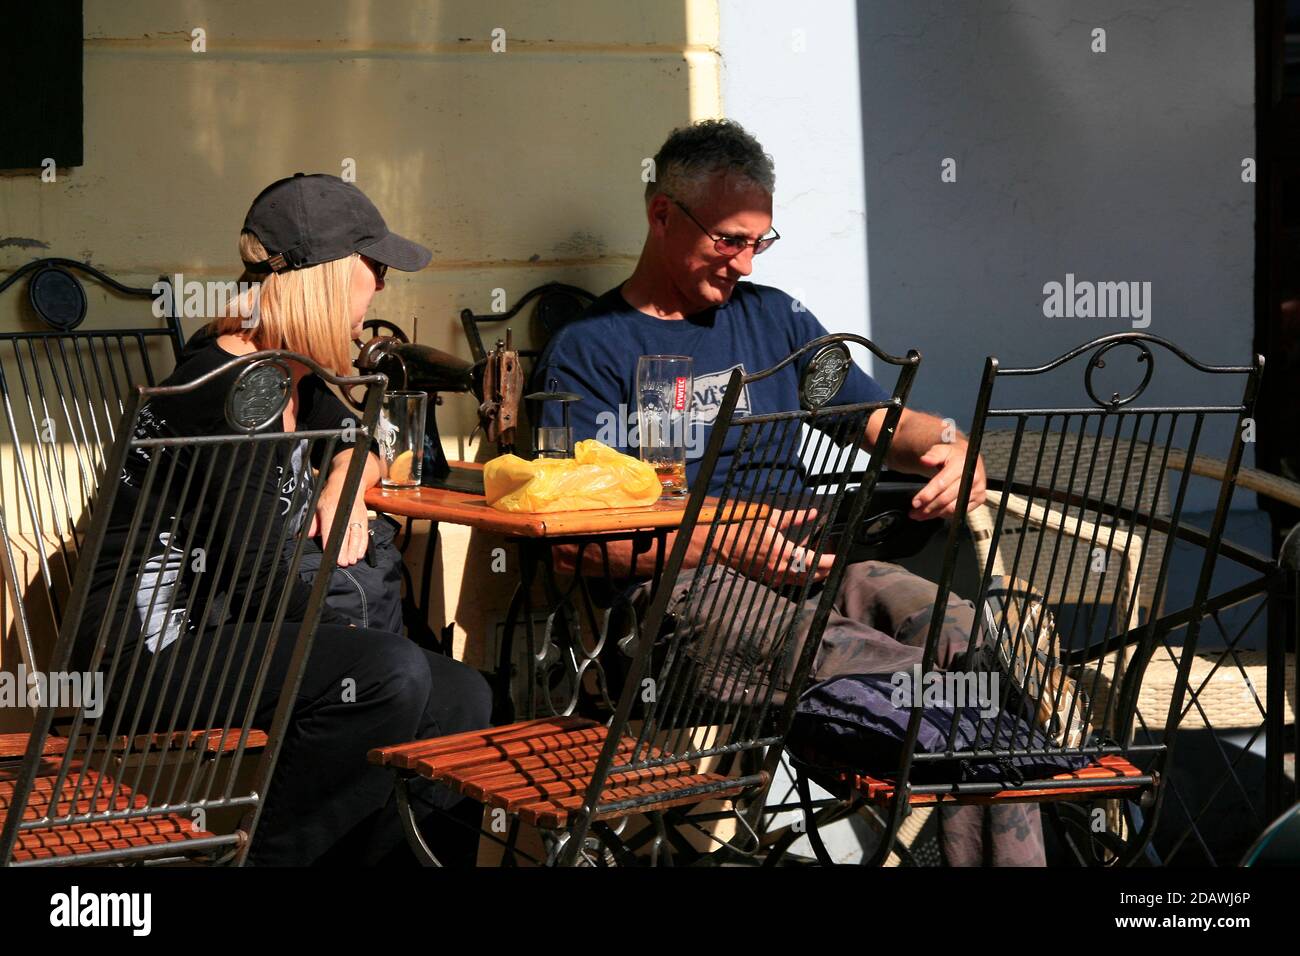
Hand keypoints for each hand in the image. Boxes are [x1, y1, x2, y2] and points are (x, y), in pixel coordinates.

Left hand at [311, 483, 370, 566]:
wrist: (347, 484)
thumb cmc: (330, 497)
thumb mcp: (317, 506)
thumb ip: (312, 523)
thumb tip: (305, 535)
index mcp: (330, 509)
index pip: (331, 529)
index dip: (331, 542)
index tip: (331, 554)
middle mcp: (346, 513)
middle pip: (347, 534)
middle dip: (346, 550)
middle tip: (344, 563)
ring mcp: (357, 516)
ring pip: (358, 535)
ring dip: (355, 549)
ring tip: (352, 560)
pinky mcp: (364, 518)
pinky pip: (365, 533)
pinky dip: (363, 545)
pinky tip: (360, 554)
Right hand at [719, 507, 835, 586]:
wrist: (723, 546)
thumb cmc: (745, 530)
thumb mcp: (771, 519)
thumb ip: (794, 517)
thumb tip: (813, 513)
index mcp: (785, 553)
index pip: (816, 562)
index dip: (831, 561)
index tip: (839, 557)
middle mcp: (782, 569)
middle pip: (812, 575)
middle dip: (826, 569)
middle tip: (834, 561)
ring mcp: (775, 577)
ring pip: (802, 581)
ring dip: (815, 574)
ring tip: (824, 566)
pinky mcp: (769, 580)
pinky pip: (790, 581)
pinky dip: (801, 576)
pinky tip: (804, 569)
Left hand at [910, 440, 986, 520]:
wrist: (969, 458)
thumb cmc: (953, 456)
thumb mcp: (941, 450)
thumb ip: (932, 455)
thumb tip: (925, 460)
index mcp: (962, 465)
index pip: (941, 484)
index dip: (927, 494)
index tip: (915, 502)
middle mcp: (972, 478)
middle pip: (945, 499)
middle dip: (928, 507)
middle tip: (914, 512)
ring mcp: (977, 490)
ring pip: (952, 508)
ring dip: (934, 514)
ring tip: (920, 515)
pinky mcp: (980, 499)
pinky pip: (960, 511)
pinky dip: (945, 514)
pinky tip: (935, 512)